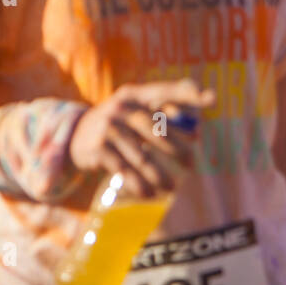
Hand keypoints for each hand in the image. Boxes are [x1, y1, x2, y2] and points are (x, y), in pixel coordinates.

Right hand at [68, 79, 214, 197]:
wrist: (75, 134)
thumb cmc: (120, 123)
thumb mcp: (136, 112)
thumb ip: (164, 115)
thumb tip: (197, 131)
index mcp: (135, 94)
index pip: (165, 90)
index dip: (187, 94)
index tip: (210, 98)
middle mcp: (121, 107)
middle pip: (154, 127)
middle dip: (175, 148)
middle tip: (191, 164)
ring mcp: (108, 127)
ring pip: (140, 155)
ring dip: (158, 174)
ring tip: (171, 188)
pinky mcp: (98, 149)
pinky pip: (123, 169)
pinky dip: (138, 183)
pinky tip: (150, 194)